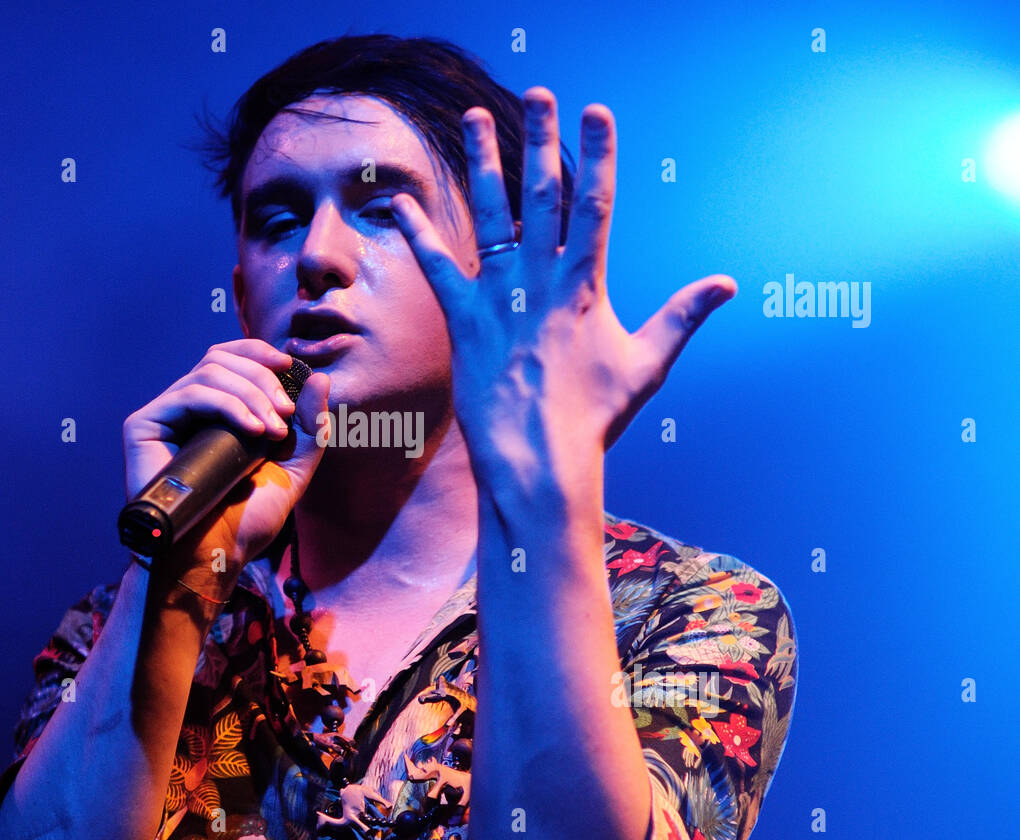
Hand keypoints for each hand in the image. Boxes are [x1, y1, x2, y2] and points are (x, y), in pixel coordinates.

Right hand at [122, 339, 329, 577]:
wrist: (215, 554)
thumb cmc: (247, 520)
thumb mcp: (292, 469)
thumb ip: (310, 427)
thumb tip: (320, 377)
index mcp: (215, 412)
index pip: (229, 359)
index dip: (258, 354)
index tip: (289, 366)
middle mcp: (186, 409)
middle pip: (221, 359)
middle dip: (262, 379)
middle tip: (286, 413)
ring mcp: (164, 415)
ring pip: (209, 373)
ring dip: (251, 394)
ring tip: (272, 430)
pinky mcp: (144, 425)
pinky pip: (190, 394)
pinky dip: (228, 405)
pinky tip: (252, 430)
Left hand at [389, 88, 736, 478]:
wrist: (539, 457)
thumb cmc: (595, 415)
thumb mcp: (648, 363)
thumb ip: (682, 315)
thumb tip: (726, 284)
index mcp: (586, 283)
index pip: (596, 203)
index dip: (598, 154)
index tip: (597, 111)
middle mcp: (541, 278)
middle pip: (542, 193)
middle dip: (541, 139)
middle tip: (537, 93)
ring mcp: (500, 295)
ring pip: (490, 214)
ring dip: (483, 163)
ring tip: (473, 118)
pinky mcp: (464, 319)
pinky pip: (438, 267)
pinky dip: (420, 234)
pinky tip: (401, 202)